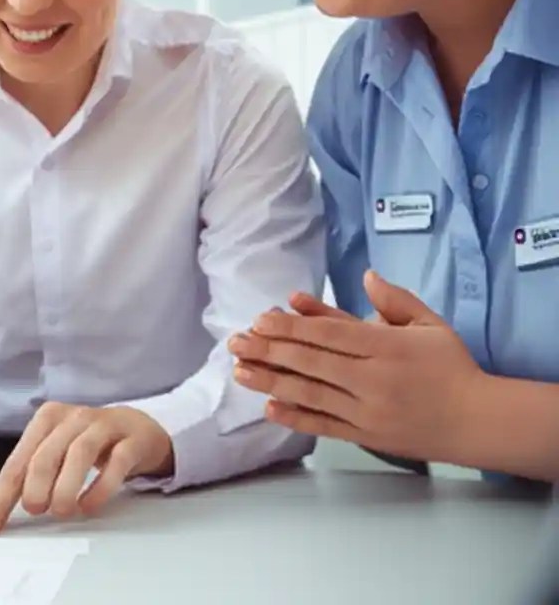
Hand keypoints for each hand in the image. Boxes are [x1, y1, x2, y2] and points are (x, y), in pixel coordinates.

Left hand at [0, 403, 172, 536]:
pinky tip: (89, 506)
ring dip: (66, 487)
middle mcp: (72, 418)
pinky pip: (116, 462)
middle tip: (34, 510)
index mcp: (46, 420)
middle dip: (35, 486)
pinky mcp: (131, 440)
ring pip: (79, 454)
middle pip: (45, 454)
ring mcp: (104, 426)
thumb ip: (15, 484)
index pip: (17, 462)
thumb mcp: (49, 456)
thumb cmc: (86, 444)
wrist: (138, 428)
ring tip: (61, 511)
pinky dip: (100, 487)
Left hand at [228, 270, 486, 463]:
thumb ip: (395, 301)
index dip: (293, 326)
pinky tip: (270, 407)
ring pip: (311, 395)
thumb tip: (367, 276)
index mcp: (388, 348)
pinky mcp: (366, 437)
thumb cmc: (452, 368)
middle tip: (235, 342)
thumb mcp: (430, 325)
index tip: (261, 320)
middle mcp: (373, 380)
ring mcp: (367, 412)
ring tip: (239, 371)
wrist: (477, 421)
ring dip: (271, 381)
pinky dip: (296, 417)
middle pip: (312, 363)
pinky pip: (324, 427)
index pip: (330, 334)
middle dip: (269, 351)